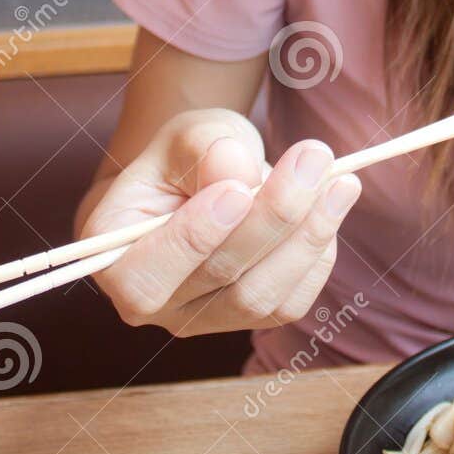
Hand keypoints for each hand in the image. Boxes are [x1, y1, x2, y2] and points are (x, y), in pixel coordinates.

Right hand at [81, 108, 361, 334]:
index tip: (237, 190)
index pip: (145, 276)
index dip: (192, 239)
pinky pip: (291, 301)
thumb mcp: (185, 135)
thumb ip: (204, 149)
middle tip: (313, 158)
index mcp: (113, 260)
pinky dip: (317, 255)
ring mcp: (205, 318)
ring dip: (308, 237)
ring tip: (340, 181)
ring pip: (262, 298)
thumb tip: (236, 172)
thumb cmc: (182, 159)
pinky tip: (330, 206)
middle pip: (220, 279)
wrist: (202, 179)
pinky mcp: (250, 317)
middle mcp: (156, 304)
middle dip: (273, 215)